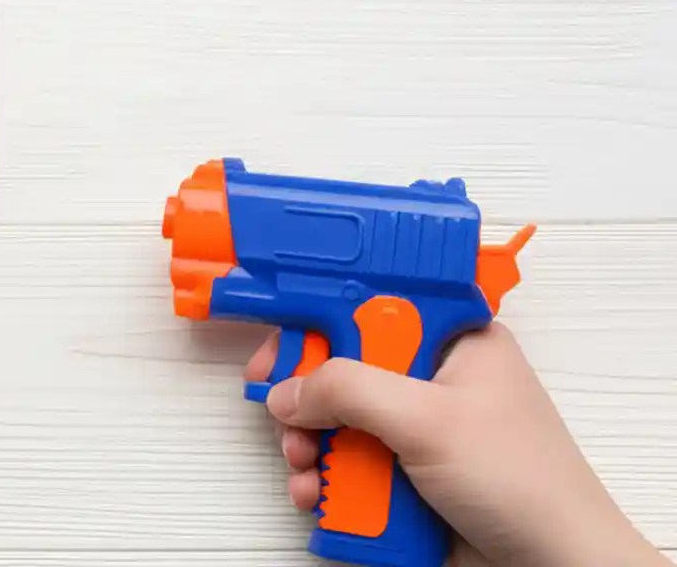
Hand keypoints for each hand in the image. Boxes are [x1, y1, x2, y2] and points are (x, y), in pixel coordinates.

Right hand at [247, 322, 668, 566]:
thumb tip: (289, 390)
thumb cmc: (526, 483)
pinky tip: (318, 495)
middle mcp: (430, 378)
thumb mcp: (430, 419)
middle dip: (306, 398)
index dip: (316, 322)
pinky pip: (348, 464)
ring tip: (304, 468)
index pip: (367, 307)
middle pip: (342, 367)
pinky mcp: (405, 474)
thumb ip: (351, 391)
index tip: (277, 349)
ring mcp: (416, 428)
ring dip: (308, 445)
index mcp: (450, 339)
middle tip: (284, 416)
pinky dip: (326, 480)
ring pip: (337, 421)